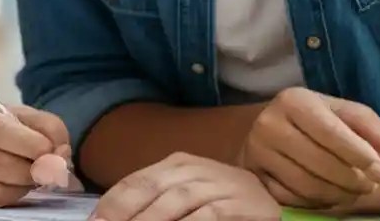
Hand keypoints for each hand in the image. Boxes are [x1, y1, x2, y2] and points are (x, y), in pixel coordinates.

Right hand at [0, 103, 72, 206]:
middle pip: (0, 163)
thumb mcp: (37, 122)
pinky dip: (12, 196)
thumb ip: (52, 131)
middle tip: (42, 167)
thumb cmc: (16, 133)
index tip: (48, 151)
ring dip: (23, 184)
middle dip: (31, 169)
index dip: (29, 144)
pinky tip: (14, 185)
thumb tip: (57, 155)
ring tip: (28, 175)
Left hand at [94, 153, 279, 220]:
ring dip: (151, 220)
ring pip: (177, 200)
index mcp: (176, 163)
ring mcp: (221, 183)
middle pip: (151, 188)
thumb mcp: (183, 196)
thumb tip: (110, 218)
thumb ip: (153, 203)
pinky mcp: (243, 204)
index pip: (135, 181)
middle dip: (124, 211)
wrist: (269, 202)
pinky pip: (210, 215)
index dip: (111, 203)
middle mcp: (196, 168)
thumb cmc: (219, 203)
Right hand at [238, 87, 379, 209]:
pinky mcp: (252, 173)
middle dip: (352, 179)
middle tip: (370, 185)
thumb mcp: (339, 111)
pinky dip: (314, 201)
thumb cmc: (313, 119)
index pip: (330, 132)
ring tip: (352, 191)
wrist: (271, 128)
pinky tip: (327, 194)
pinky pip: (289, 197)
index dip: (359, 154)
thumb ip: (368, 124)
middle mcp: (268, 122)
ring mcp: (256, 150)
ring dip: (338, 194)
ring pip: (305, 184)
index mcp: (293, 100)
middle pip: (319, 162)